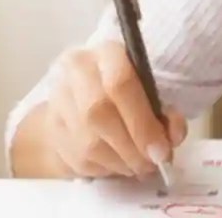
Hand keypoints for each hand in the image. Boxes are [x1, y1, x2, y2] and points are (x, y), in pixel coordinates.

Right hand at [44, 40, 187, 178]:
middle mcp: (76, 70)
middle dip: (131, 146)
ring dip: (119, 162)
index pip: (120, 82)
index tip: (161, 150)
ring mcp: (58, 99)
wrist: (84, 98)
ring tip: (137, 166)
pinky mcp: (51, 128)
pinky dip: (104, 168)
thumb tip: (171, 138)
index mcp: (107, 52)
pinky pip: (78, 159)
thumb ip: (167, 113)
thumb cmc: (127, 93)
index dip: (143, 122)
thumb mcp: (152, 91)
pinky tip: (117, 164)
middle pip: (99, 113)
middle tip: (150, 164)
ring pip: (88, 142)